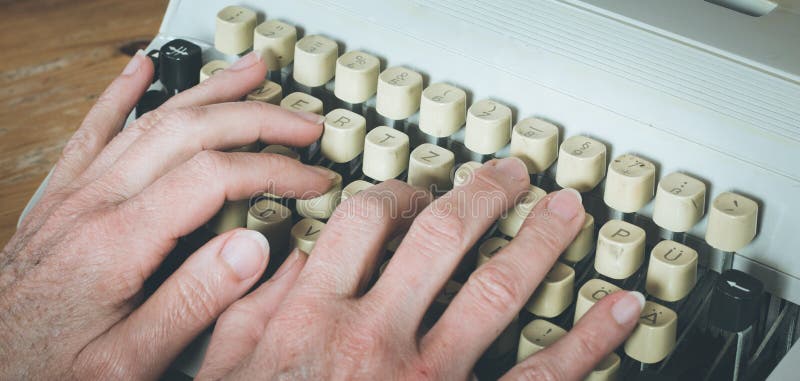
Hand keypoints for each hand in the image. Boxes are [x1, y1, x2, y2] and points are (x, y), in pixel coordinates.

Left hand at [0, 51, 334, 378]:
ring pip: (151, 120)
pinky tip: (140, 69)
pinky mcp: (62, 198)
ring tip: (250, 73)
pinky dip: (121, 93)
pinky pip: (94, 130)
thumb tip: (255, 249)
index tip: (313, 180)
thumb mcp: (128, 361)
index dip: (275, 170)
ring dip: (208, 91)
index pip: (215, 176)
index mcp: (118, 242)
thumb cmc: (50, 369)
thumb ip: (193, 302)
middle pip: (189, 131)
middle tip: (303, 119)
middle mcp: (96, 204)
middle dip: (257, 118)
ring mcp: (77, 194)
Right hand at [197, 159, 644, 379]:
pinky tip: (622, 309)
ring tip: (568, 209)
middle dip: (484, 194)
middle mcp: (374, 336)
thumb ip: (246, 307)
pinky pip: (540, 377)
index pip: (365, 220)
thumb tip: (283, 253)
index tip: (419, 189)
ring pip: (496, 289)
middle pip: (442, 236)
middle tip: (513, 172)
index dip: (399, 191)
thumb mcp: (224, 372)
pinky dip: (590, 341)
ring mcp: (428, 379)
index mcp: (312, 316)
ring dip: (540, 241)